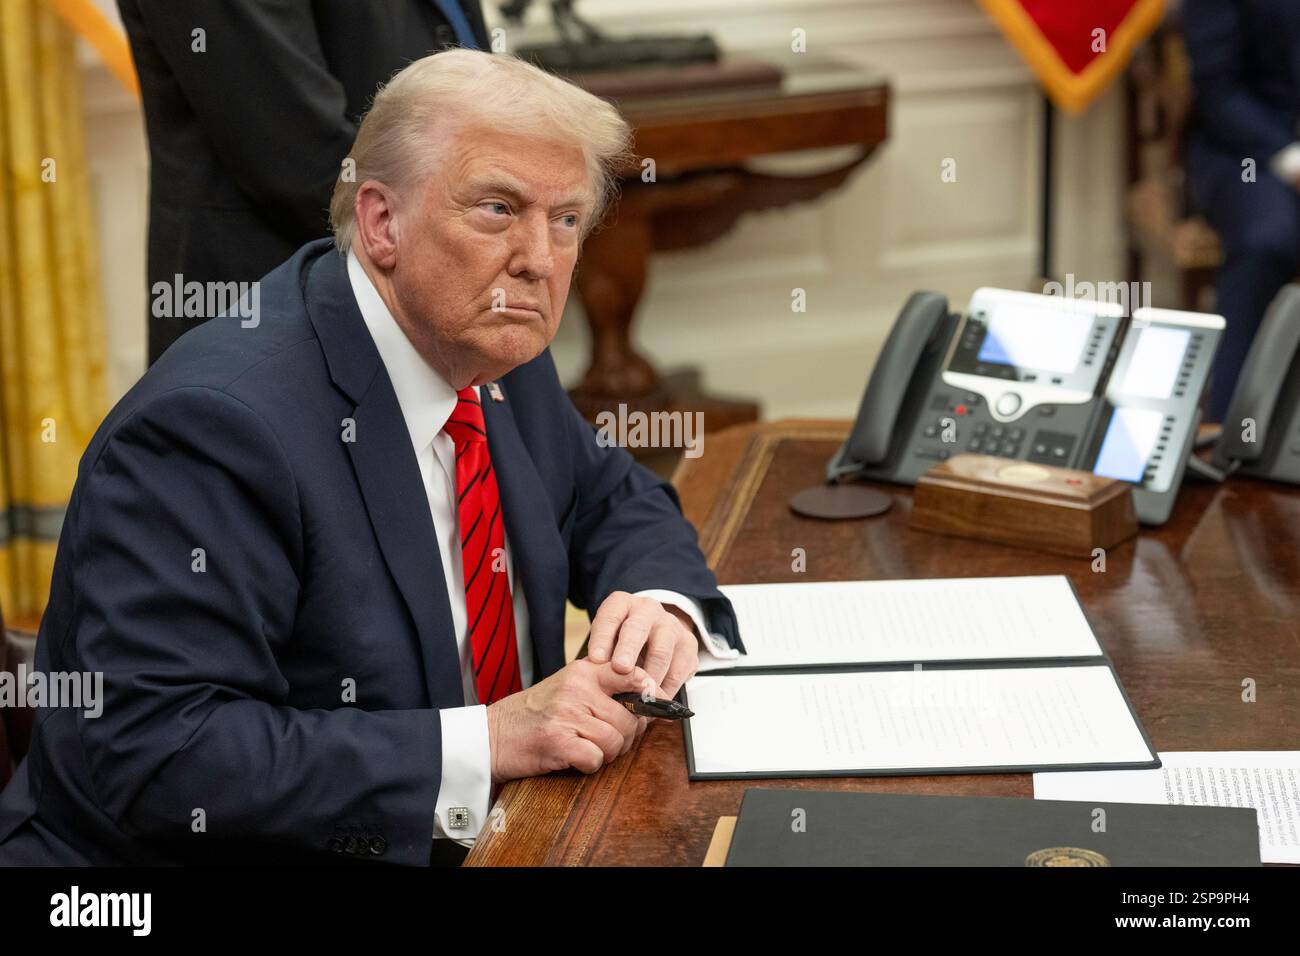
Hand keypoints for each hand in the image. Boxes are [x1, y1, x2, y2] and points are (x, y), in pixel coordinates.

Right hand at [485, 658, 655, 782]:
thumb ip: (603, 687)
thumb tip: (649, 696)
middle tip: (608, 741)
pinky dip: (589, 766)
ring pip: (615, 741)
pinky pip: (595, 759)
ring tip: (588, 749)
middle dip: (626, 737)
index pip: (629, 672)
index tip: (650, 702)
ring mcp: (566, 715)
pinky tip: (575, 759)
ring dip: (607, 754)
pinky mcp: (557, 742)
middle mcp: (577, 689)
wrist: (493, 735)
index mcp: (582, 671)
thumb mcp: (568, 687)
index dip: (647, 691)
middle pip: (629, 718)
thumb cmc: (535, 714)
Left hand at [586, 591, 699, 698]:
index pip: (610, 616)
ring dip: (649, 676)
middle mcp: (648, 610)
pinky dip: (666, 688)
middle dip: (629, 649)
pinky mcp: (688, 644)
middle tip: (621, 669)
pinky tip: (655, 699)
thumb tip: (598, 677)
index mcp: (622, 604)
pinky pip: (679, 670)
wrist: (652, 633)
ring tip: (638, 695)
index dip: (602, 637)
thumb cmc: (621, 640)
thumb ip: (601, 654)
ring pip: (662, 651)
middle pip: (638, 628)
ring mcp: (671, 625)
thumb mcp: (605, 640)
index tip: (596, 659)